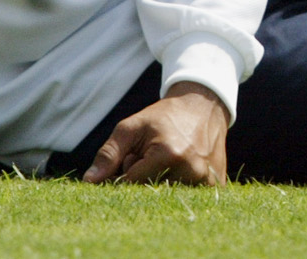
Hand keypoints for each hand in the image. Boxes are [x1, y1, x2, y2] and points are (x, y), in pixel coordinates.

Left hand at [82, 83, 229, 184]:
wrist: (204, 108)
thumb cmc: (164, 117)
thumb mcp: (132, 127)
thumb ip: (108, 154)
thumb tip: (89, 182)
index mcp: (168, 155)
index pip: (131, 185)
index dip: (124, 174)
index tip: (129, 160)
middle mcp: (191, 171)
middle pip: (149, 194)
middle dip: (142, 181)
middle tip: (149, 159)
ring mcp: (207, 181)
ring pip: (167, 198)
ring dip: (160, 185)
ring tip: (165, 162)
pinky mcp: (217, 187)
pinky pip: (187, 198)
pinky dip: (178, 187)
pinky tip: (181, 168)